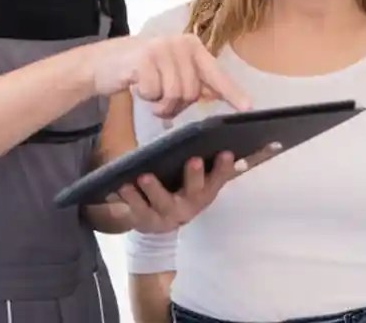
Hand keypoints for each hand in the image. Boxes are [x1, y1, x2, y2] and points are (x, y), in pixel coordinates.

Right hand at [91, 34, 250, 118]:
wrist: (101, 62)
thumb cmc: (141, 70)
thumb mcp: (170, 71)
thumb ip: (193, 81)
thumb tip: (216, 95)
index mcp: (192, 46)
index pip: (216, 73)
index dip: (232, 92)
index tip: (248, 108)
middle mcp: (180, 43)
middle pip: (191, 91)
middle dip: (176, 105)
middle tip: (160, 102)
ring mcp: (162, 49)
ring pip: (174, 94)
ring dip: (161, 104)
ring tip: (150, 95)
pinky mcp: (143, 59)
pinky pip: (154, 92)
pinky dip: (145, 96)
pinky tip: (136, 85)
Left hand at [114, 144, 282, 234]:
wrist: (157, 225)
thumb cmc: (182, 190)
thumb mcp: (201, 181)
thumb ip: (216, 164)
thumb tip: (247, 140)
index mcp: (205, 194)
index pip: (220, 180)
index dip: (225, 168)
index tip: (229, 151)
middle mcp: (189, 207)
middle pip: (194, 193)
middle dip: (195, 177)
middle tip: (193, 160)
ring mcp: (165, 216)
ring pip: (160, 203)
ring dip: (152, 190)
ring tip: (142, 175)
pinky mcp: (143, 221)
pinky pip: (134, 210)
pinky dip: (125, 198)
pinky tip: (118, 185)